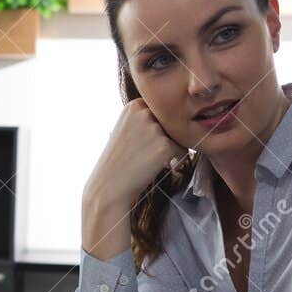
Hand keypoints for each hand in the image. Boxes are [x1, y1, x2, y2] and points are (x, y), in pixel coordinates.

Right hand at [82, 99, 186, 260]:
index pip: (161, 112)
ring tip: (147, 160)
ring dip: (169, 149)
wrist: (109, 187)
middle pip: (171, 122)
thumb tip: (179, 115)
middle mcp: (144, 112)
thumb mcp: (126, 129)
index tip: (140, 142)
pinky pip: (182, 150)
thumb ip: (146, 117)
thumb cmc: (119, 161)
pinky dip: (174, 160)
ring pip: (178, 136)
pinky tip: (156, 166)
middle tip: (144, 153)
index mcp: (134, 105)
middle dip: (165, 137)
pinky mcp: (164, 145)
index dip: (155, 129)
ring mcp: (154, 128)